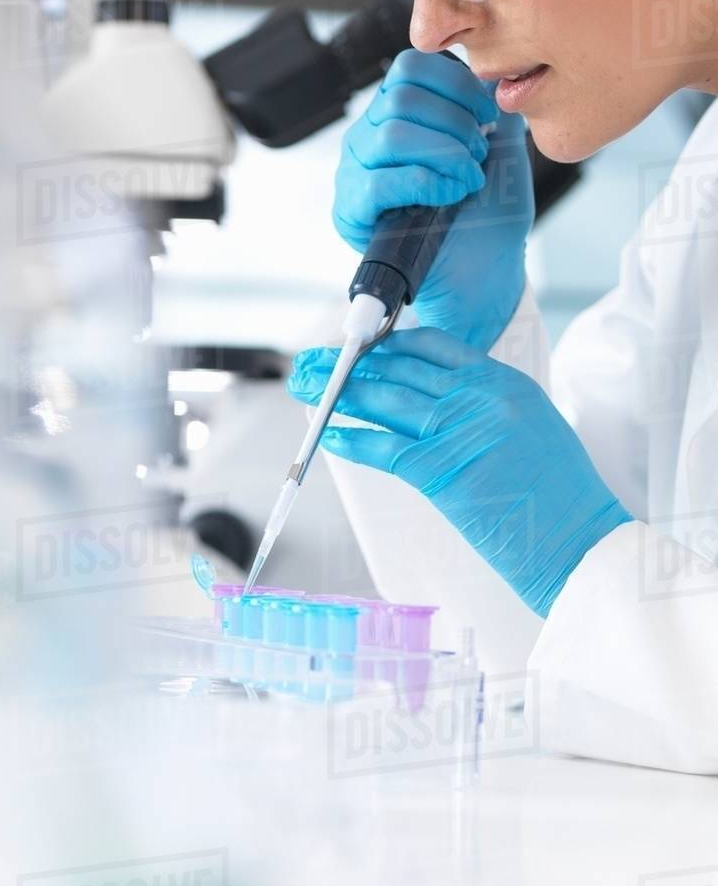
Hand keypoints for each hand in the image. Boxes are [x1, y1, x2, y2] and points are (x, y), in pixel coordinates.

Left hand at [289, 330, 631, 617]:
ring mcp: (460, 431)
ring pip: (385, 401)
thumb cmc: (559, 495)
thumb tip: (437, 402)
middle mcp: (480, 397)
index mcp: (504, 381)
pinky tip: (326, 433)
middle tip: (314, 362)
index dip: (388, 344)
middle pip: (399, 369)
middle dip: (349, 363)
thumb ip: (487, 406)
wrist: (580, 540)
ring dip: (337, 392)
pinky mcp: (442, 471)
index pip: (433, 345)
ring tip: (306, 386)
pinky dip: (350, 438)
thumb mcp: (533, 426)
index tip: (360, 347)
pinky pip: (383, 448)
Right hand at [334, 50, 534, 351]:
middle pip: (400, 96)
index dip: (457, 86)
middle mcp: (369, 136)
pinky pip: (381, 182)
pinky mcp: (352, 211)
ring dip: (444, 154)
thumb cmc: (488, 215)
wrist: (483, 274)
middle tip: (479, 156)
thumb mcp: (501, 146)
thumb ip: (490, 105)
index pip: (410, 67)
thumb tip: (486, 78)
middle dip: (455, 124)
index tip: (489, 117)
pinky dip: (427, 183)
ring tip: (468, 180)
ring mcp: (355, 173)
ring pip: (392, 134)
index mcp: (399, 112)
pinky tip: (450, 196)